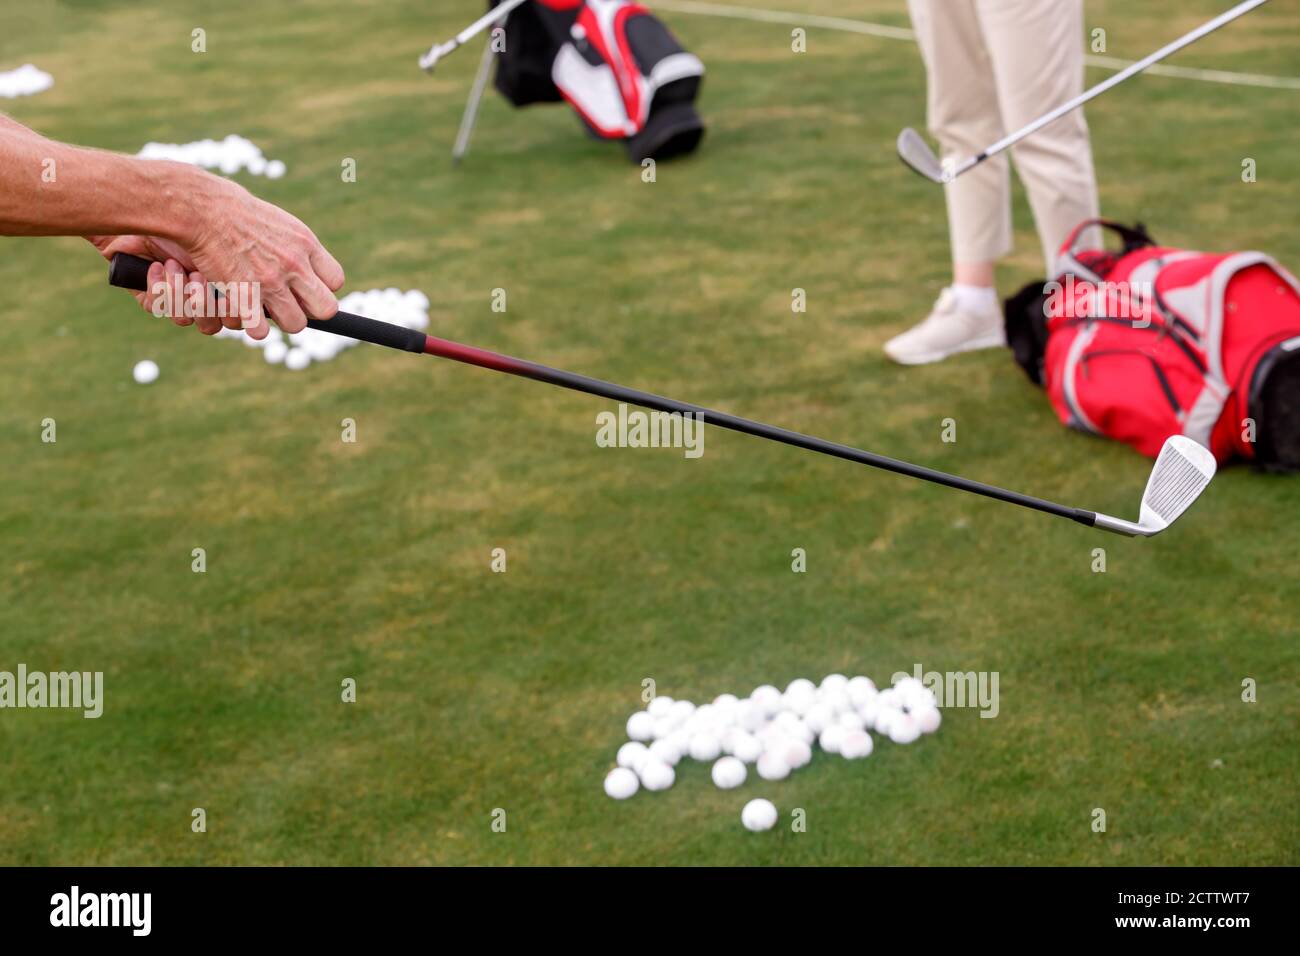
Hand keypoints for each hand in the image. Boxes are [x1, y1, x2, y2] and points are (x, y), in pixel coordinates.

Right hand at [90, 169, 344, 339]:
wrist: (202, 207)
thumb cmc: (237, 212)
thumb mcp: (281, 223)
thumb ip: (300, 247)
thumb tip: (311, 265)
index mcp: (306, 244)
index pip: (335, 282)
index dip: (322, 288)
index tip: (305, 286)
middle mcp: (295, 265)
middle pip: (326, 309)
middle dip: (310, 311)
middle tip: (291, 303)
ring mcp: (271, 282)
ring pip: (295, 324)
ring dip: (281, 320)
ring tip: (265, 308)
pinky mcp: (245, 296)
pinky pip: (261, 331)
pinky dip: (252, 326)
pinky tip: (244, 312)